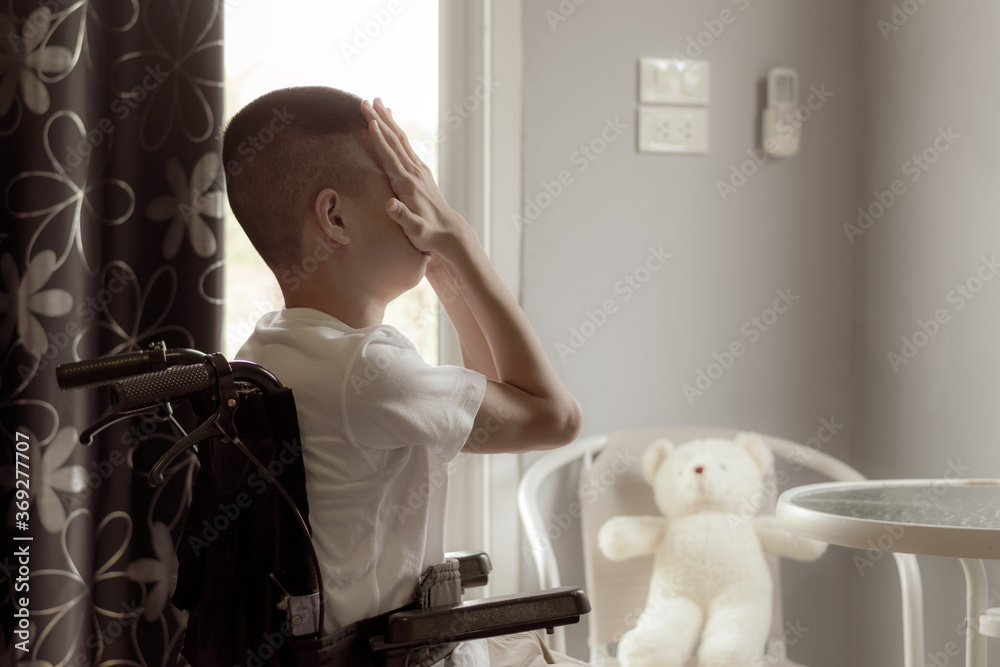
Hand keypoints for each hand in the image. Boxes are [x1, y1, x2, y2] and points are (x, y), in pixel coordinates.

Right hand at [360, 98, 468, 254]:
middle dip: (380, 120)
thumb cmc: (428, 233)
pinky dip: (395, 131)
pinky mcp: (420, 171)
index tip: (371, 121)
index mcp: (408, 184)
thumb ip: (402, 216)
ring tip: (376, 102)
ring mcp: (418, 169)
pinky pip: (405, 146)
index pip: (391, 157)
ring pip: (400, 139)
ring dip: (387, 120)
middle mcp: (414, 172)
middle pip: (394, 141)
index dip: (380, 140)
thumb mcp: (414, 229)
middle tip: (365, 101)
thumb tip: (389, 204)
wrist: (448, 231)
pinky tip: (391, 123)